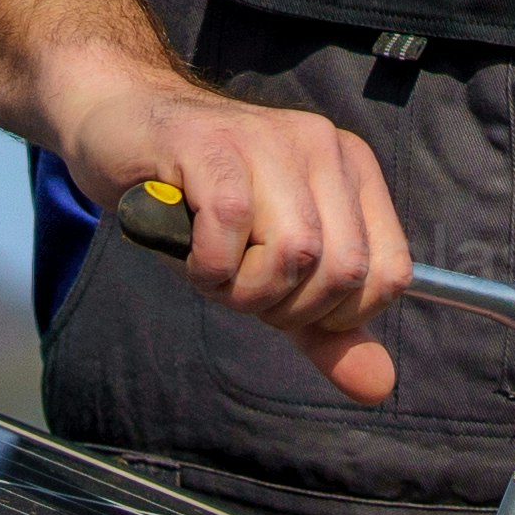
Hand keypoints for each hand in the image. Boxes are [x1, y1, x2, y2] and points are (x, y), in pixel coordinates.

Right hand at [45, 55, 409, 401]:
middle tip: (238, 284)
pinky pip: (231, 227)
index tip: (285, 302)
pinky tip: (187, 249)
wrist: (125, 126)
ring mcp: (269, 140)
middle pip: (340, 270)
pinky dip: (208, 263)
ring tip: (212, 265)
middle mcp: (322, 148)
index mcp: (352, 171)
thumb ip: (325, 330)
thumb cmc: (201, 204)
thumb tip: (378, 387)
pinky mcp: (211, 144)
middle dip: (284, 305)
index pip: (389, 274)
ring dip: (242, 287)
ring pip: (293, 251)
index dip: (334, 315)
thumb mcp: (272, 272)